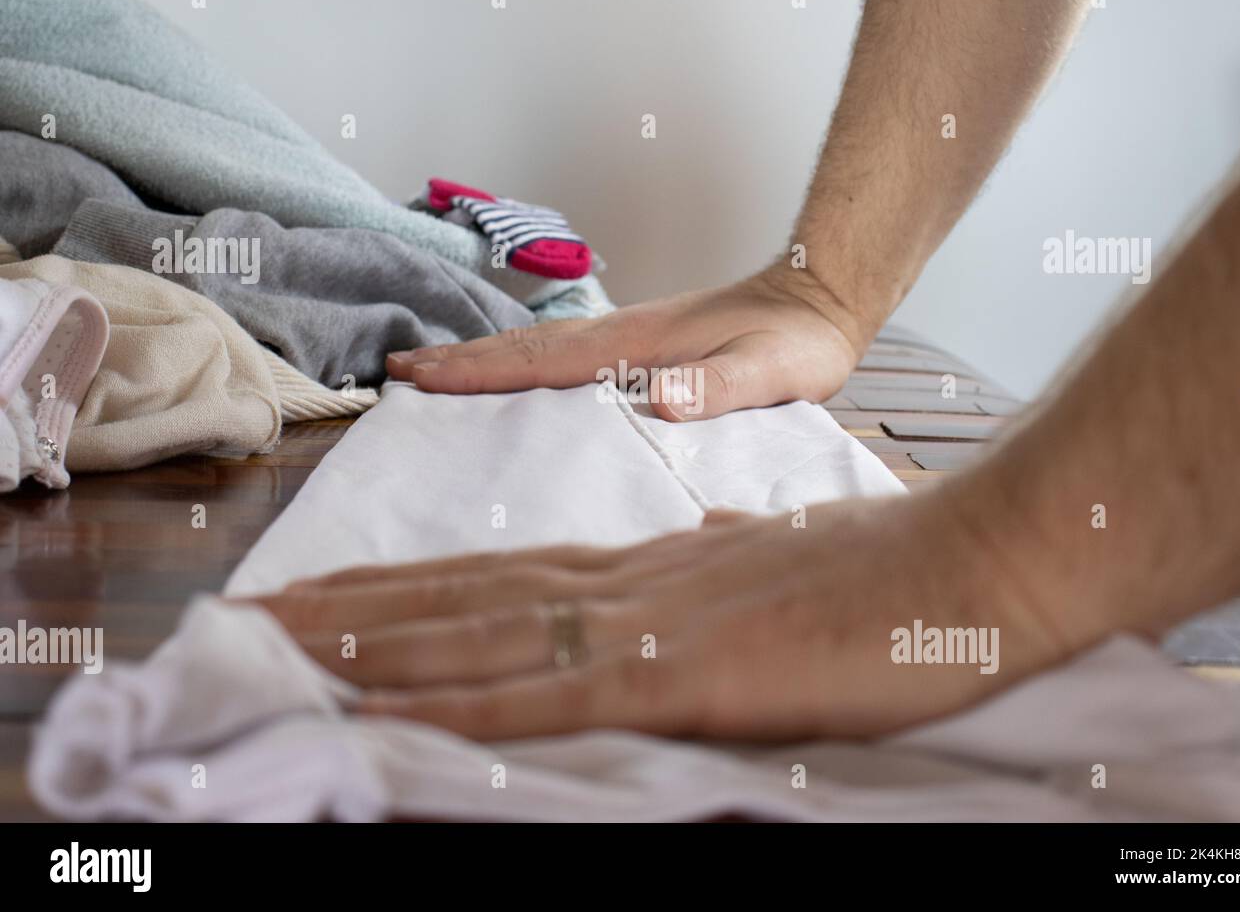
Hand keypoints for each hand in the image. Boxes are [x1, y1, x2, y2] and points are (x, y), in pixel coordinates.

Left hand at [250, 494, 1068, 740]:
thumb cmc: (890, 569)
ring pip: (480, 636)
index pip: (499, 575)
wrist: (969, 561)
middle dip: (353, 611)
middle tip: (256, 615)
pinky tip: (388, 713)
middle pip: (463, 596)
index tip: (330, 596)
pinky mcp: (682, 672)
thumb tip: (700, 542)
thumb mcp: (785, 561)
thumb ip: (724, 559)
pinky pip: (545, 696)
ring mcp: (647, 623)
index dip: (407, 590)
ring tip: (279, 650)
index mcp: (651, 563)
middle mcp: (627, 581)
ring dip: (372, 648)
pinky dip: (455, 706)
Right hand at [386, 268, 868, 420]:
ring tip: (432, 373)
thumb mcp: (771, 369)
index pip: (540, 360)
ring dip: (484, 362)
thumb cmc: (797, 341)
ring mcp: (626, 340)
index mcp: (633, 345)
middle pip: (524, 349)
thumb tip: (664, 399)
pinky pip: (564, 359)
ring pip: (539, 350)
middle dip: (459, 362)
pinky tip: (515, 383)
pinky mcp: (639, 349)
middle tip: (396, 371)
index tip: (415, 374)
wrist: (817, 301)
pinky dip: (524, 366)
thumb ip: (721, 384)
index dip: (477, 370)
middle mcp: (619, 337)